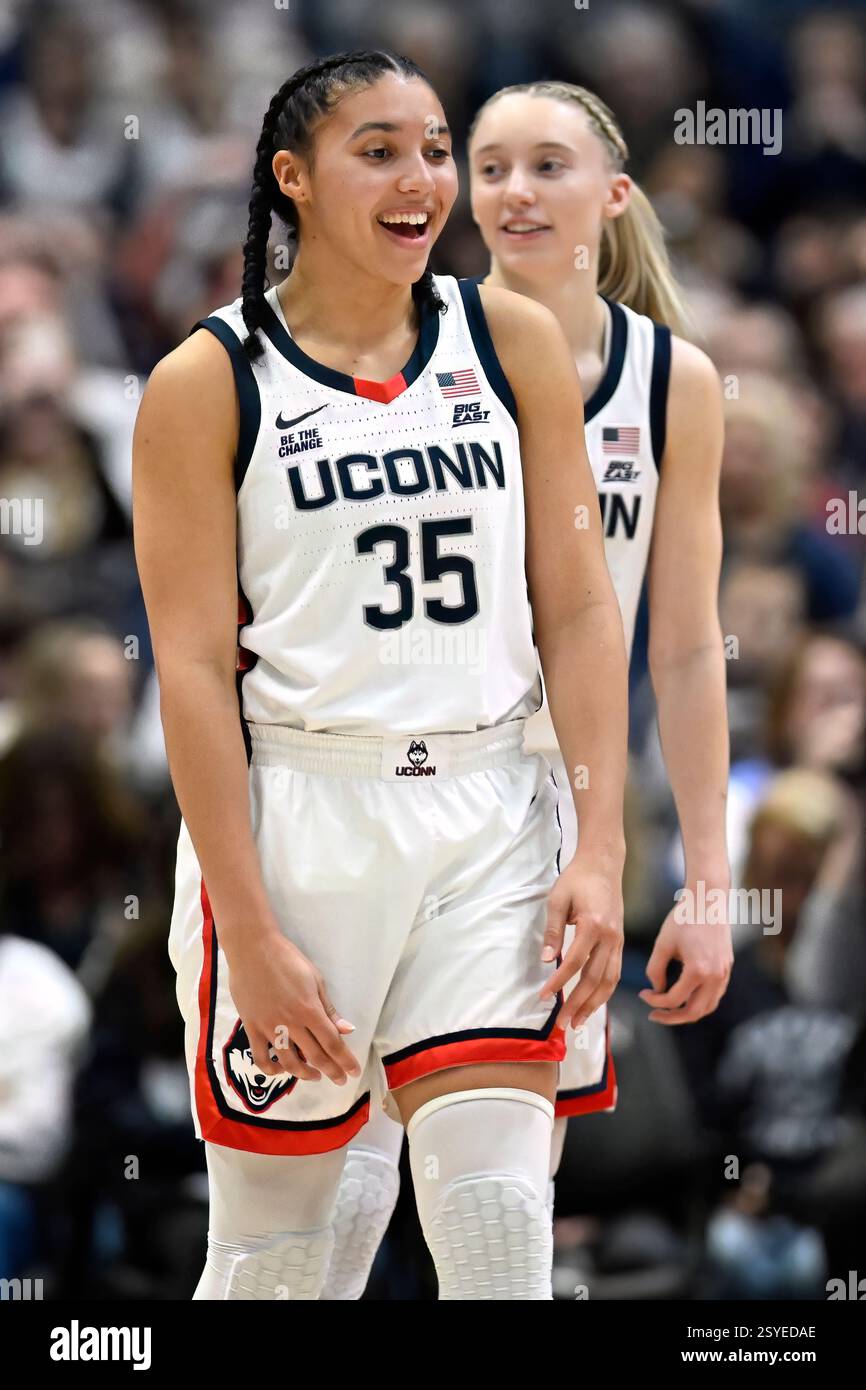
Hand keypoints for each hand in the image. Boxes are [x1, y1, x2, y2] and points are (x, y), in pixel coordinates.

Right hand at [223, 929, 361, 1084]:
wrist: (253, 949)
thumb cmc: (287, 959)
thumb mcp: (315, 979)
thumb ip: (329, 1009)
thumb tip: (347, 1029)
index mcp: (310, 1010)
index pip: (333, 1043)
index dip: (345, 1060)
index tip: (353, 1072)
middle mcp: (291, 1024)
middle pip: (316, 1056)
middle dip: (332, 1071)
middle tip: (340, 1080)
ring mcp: (270, 1028)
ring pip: (290, 1062)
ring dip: (305, 1074)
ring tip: (315, 1076)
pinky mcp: (252, 1027)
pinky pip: (261, 1057)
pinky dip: (272, 1069)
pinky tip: (281, 1069)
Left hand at [538, 851, 623, 1029]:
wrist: (603, 864)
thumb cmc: (578, 879)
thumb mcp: (558, 900)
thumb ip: (553, 931)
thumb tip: (547, 961)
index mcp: (593, 925)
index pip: (574, 963)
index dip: (559, 982)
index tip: (544, 996)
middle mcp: (610, 937)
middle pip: (594, 979)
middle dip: (578, 1004)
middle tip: (563, 1024)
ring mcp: (618, 941)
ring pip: (609, 981)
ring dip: (594, 1004)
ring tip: (579, 1021)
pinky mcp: (620, 942)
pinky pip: (614, 973)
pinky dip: (605, 991)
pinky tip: (594, 1003)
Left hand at [639, 887, 732, 1024]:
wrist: (708, 899)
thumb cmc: (683, 918)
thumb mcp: (662, 944)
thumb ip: (655, 970)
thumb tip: (657, 990)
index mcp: (698, 971)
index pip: (674, 1000)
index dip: (655, 1001)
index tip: (642, 994)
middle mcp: (715, 976)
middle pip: (694, 1012)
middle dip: (671, 1017)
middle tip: (653, 1015)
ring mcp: (724, 974)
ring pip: (708, 1007)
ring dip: (687, 1012)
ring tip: (669, 1010)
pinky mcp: (727, 968)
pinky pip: (715, 996)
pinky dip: (700, 1002)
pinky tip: (684, 996)